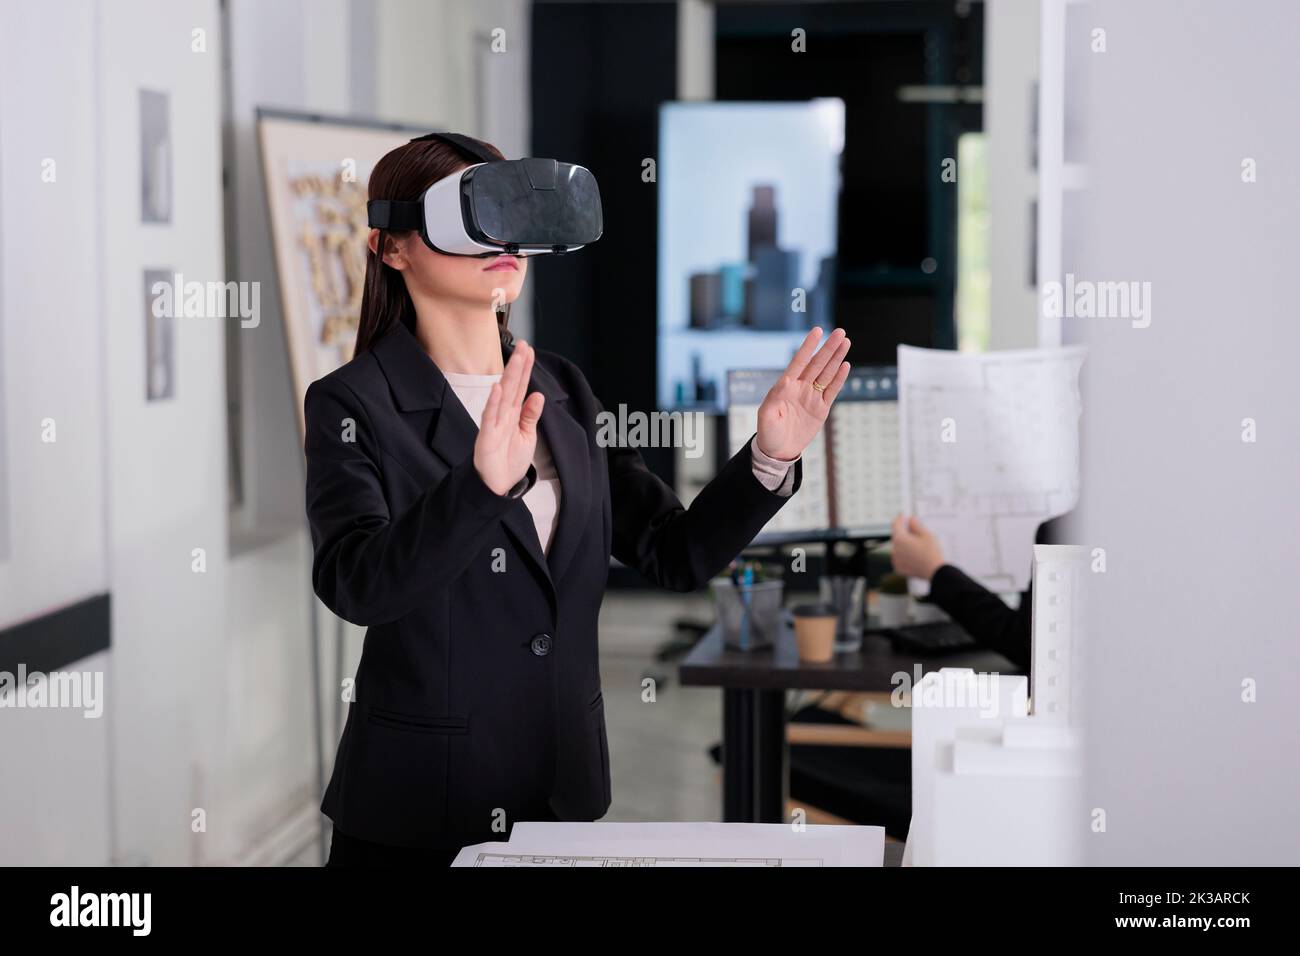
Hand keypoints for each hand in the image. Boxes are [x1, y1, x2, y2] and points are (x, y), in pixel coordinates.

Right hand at [474, 340, 544, 495]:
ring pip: (502, 397)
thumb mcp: (527, 436)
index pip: (520, 387)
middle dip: (518, 366)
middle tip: (524, 345)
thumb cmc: (509, 461)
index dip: (525, 369)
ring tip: (515, 360)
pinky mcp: (486, 437)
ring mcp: (494, 424)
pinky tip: (496, 388)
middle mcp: (503, 415)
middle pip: (512, 386)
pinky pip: (489, 418)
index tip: (529, 351)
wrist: (496, 486)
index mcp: (513, 414)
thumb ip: (531, 416)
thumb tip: (538, 395)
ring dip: (508, 378)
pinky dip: (493, 403)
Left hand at [754, 327, 850, 460]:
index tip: (817, 331)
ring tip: (845, 342)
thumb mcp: (765, 416)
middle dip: (828, 348)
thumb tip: (785, 381)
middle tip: (840, 332)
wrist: (778, 451)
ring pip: (827, 373)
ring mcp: (812, 397)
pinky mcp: (821, 409)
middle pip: (817, 364)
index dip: (808, 346)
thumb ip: (774, 398)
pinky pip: (832, 390)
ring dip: (836, 358)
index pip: (799, 362)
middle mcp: (800, 388)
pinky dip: (839, 378)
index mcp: (785, 386)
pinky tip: (845, 365)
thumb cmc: (768, 433)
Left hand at [890, 514, 944, 581]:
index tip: (904, 516)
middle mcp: (895, 549)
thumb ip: (916, 525)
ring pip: (898, 548)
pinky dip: (905, 556)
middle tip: (915, 532)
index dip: (900, 518)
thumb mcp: (926, 534)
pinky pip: (900, 558)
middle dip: (904, 533)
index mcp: (900, 539)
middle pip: (897, 536)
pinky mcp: (898, 568)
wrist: (936, 572)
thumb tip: (910, 520)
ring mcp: (896, 560)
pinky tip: (915, 556)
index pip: (896, 524)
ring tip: (918, 547)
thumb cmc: (932, 553)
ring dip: (904, 545)